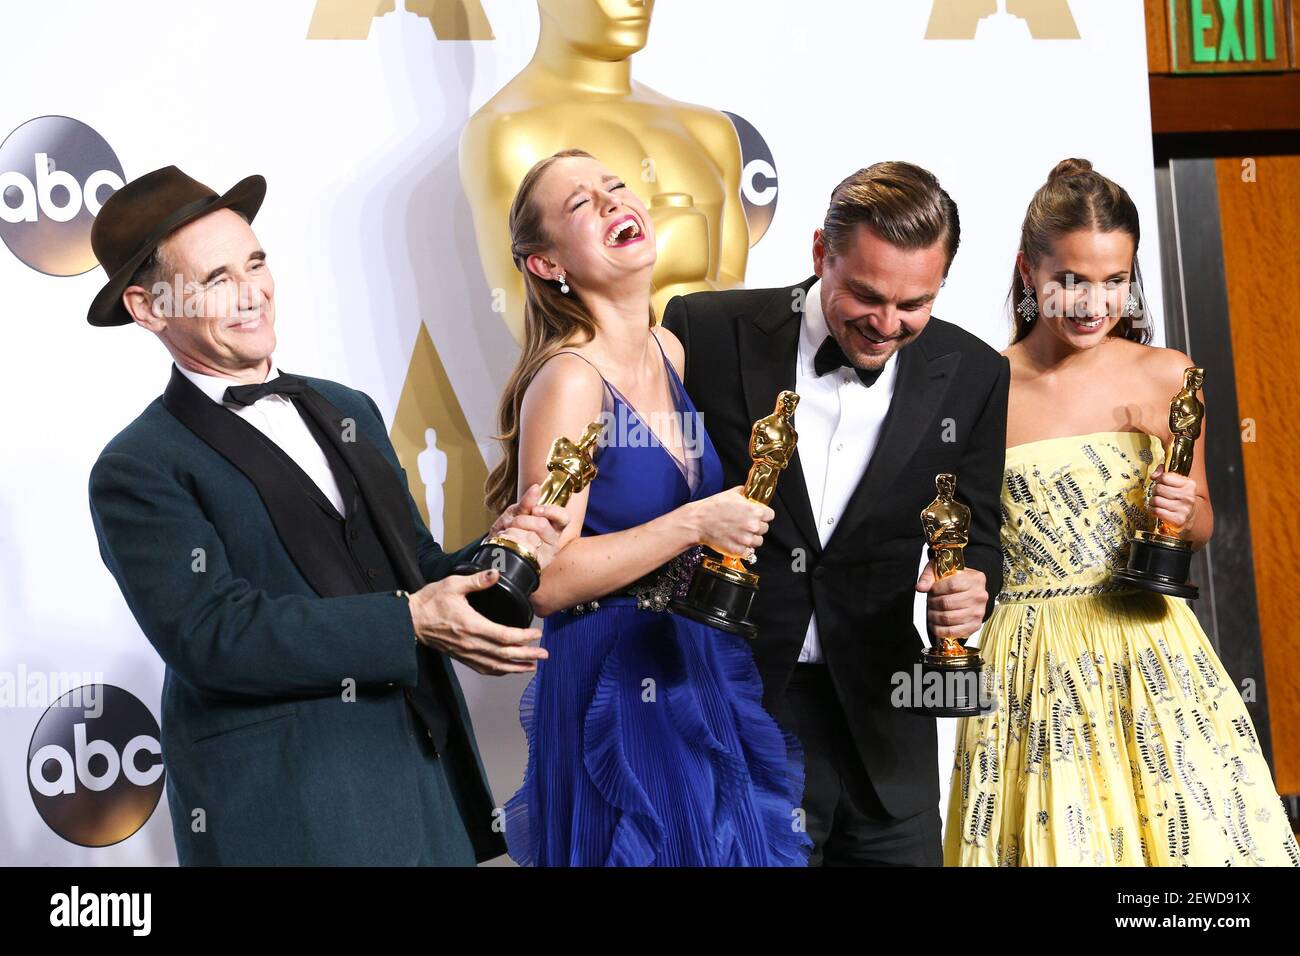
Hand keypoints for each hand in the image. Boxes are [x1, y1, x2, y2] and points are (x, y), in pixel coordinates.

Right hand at [407, 569, 546, 675]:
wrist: (410, 620)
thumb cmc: (431, 601)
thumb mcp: (452, 584)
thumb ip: (476, 581)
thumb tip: (495, 574)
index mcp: (471, 625)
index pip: (504, 635)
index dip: (523, 636)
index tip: (536, 633)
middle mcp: (470, 643)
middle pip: (504, 654)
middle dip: (527, 654)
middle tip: (544, 654)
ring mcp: (466, 653)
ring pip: (496, 665)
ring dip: (516, 667)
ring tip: (533, 665)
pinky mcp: (461, 657)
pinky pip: (483, 668)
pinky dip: (499, 671)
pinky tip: (509, 670)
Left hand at [488, 483, 571, 570]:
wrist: (497, 548)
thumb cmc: (511, 529)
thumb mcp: (517, 512)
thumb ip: (527, 502)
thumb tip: (536, 488)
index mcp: (553, 524)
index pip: (563, 517)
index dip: (551, 511)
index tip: (536, 509)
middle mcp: (553, 539)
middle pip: (543, 525)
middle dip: (522, 520)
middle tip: (513, 522)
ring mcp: (546, 553)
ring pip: (531, 537)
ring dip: (512, 531)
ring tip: (507, 533)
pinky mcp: (536, 564)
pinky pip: (522, 550)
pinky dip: (510, 542)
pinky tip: (507, 542)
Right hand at [687, 485, 773, 557]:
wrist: (698, 522)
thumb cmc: (712, 508)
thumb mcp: (731, 493)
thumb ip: (745, 493)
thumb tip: (751, 492)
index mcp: (755, 511)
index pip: (770, 515)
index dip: (764, 515)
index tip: (758, 516)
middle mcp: (753, 526)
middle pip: (765, 529)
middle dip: (757, 526)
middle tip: (745, 524)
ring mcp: (746, 540)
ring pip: (758, 541)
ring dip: (751, 538)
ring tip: (740, 534)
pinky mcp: (738, 550)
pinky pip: (748, 552)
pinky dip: (743, 548)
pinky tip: (735, 541)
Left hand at [915, 563, 987, 643]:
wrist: (968, 590)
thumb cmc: (955, 579)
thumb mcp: (941, 569)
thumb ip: (928, 576)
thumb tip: (921, 587)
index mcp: (975, 579)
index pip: (952, 585)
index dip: (936, 589)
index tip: (932, 590)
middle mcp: (979, 596)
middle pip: (947, 603)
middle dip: (932, 603)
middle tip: (930, 602)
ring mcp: (978, 612)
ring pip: (948, 618)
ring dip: (934, 616)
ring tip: (932, 612)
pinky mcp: (974, 626)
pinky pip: (952, 632)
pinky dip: (939, 630)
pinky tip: (935, 624)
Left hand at [1148, 464, 1197, 530]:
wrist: (1190, 517)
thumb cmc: (1180, 498)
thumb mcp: (1177, 483)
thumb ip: (1164, 473)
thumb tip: (1154, 475)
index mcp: (1189, 484)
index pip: (1164, 477)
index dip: (1159, 481)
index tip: (1162, 484)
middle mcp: (1188, 496)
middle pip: (1158, 489)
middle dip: (1155, 492)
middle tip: (1159, 495)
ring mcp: (1184, 509)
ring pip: (1156, 500)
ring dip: (1152, 502)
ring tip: (1158, 503)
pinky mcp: (1178, 519)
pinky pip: (1156, 511)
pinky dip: (1152, 510)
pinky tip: (1157, 510)